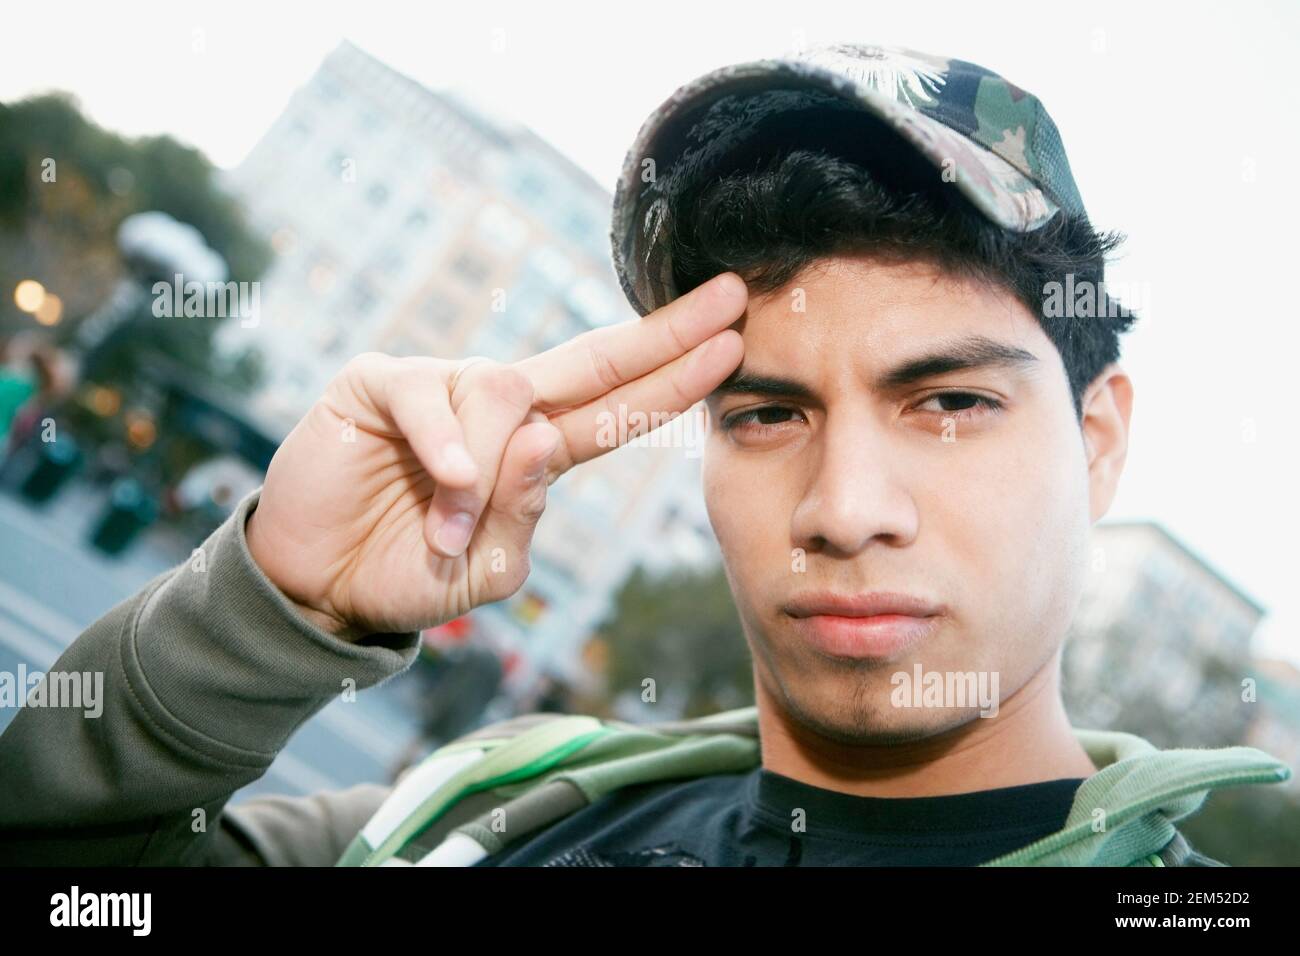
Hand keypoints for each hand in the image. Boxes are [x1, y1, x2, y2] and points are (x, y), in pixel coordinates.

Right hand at [246, 272, 746, 638]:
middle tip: (729, 300)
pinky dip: (446, 445)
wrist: (318, 587)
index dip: (672, 378)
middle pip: (591, 361)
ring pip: (505, 393)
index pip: (616, 407)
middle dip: (663, 334)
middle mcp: (498, 408)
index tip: (734, 344)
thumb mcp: (485, 568)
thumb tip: (543, 442)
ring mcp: (440, 388)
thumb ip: (520, 514)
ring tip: (452, 533)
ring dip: (489, 470)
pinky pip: (429, 398)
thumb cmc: (408, 571)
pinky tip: (449, 483)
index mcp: (534, 449)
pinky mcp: (379, 383)